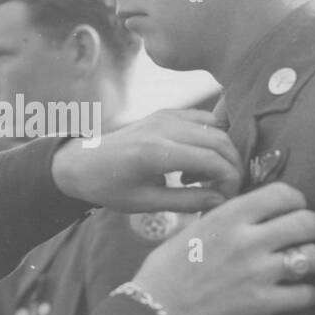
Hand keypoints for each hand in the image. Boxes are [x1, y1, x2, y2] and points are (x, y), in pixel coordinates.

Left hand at [50, 109, 242, 213]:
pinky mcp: (167, 112)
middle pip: (219, 140)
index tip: (229, 197)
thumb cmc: (109, 187)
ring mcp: (166, 115)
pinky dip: (211, 141)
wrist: (82, 162)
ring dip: (222, 154)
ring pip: (216, 128)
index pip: (212, 159)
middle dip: (232, 166)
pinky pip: (204, 120)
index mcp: (155, 151)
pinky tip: (194, 166)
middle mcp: (164, 127)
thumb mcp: (146, 202)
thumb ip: (186, 201)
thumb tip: (222, 201)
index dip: (230, 179)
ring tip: (204, 181)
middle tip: (227, 191)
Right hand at [131, 182, 314, 314]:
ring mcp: (258, 273)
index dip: (296, 200)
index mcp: (229, 216)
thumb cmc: (169, 268)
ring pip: (314, 257)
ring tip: (304, 263)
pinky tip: (295, 292)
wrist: (156, 310)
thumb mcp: (194, 227)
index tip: (293, 209)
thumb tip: (254, 211)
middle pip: (308, 222)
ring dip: (314, 259)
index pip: (284, 193)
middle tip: (308, 235)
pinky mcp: (262, 304)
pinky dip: (306, 294)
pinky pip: (306, 294)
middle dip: (314, 227)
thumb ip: (227, 217)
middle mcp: (248, 240)